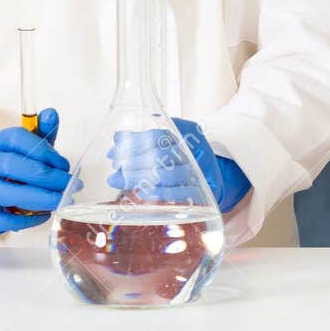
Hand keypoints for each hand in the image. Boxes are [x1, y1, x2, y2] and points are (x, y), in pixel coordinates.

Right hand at [0, 110, 67, 233]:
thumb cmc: (10, 163)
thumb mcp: (26, 145)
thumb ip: (42, 131)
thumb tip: (51, 113)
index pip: (19, 139)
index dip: (45, 152)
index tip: (64, 164)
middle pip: (14, 167)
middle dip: (48, 177)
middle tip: (71, 184)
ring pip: (6, 193)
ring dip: (39, 199)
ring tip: (61, 200)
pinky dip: (24, 220)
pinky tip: (44, 214)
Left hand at [110, 118, 250, 211]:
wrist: (214, 180)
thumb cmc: (184, 159)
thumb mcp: (168, 142)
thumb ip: (144, 138)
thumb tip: (119, 137)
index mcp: (189, 134)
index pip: (158, 136)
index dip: (134, 142)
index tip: (115, 148)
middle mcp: (195, 153)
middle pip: (158, 155)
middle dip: (131, 161)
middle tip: (115, 166)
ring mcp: (197, 174)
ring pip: (164, 175)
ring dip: (137, 178)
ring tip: (118, 179)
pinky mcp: (201, 195)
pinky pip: (179, 195)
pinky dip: (158, 194)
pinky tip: (141, 192)